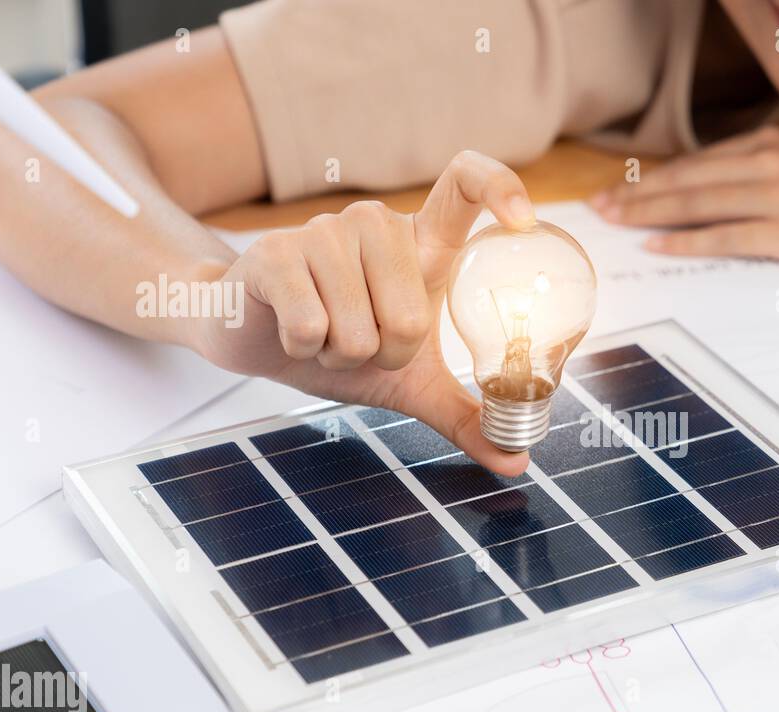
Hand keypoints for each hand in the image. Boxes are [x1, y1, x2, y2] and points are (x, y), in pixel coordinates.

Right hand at [189, 151, 535, 474]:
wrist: (251, 336)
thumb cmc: (339, 346)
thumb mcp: (411, 382)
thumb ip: (465, 414)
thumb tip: (517, 461)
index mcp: (421, 241)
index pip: (465, 184)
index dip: (500, 187)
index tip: (526, 223)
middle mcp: (377, 224)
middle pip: (411, 320)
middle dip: (384, 358)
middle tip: (360, 344)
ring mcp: (324, 231)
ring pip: (358, 332)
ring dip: (340, 357)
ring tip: (323, 335)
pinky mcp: (276, 253)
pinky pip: (310, 329)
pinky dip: (302, 352)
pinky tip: (290, 332)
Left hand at [589, 126, 778, 264]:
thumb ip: (776, 172)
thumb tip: (740, 188)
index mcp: (773, 146)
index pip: (699, 164)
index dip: (656, 179)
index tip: (623, 189)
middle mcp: (767, 163)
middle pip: (687, 180)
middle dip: (637, 195)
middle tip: (599, 206)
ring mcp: (776, 196)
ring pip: (696, 204)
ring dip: (649, 214)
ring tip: (614, 222)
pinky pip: (725, 237)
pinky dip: (687, 240)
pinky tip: (659, 245)